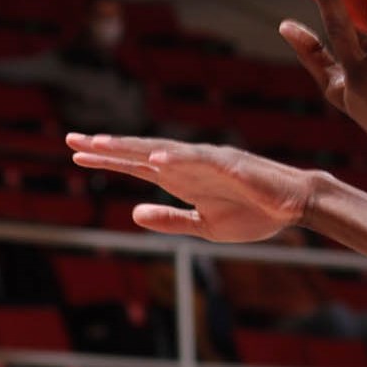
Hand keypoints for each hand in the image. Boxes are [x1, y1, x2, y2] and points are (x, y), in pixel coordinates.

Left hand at [67, 133, 317, 241]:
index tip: (76, 155)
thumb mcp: (205, 226)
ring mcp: (210, 162)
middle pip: (142, 152)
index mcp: (183, 178)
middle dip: (107, 147)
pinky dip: (177, 158)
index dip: (107, 160)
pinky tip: (155, 158)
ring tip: (101, 144)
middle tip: (71, 140)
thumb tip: (133, 214)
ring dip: (132, 147)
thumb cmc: (255, 213)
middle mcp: (191, 164)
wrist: (295, 206)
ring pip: (164, 150)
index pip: (137, 166)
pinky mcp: (231, 166)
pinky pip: (200, 161)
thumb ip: (171, 219)